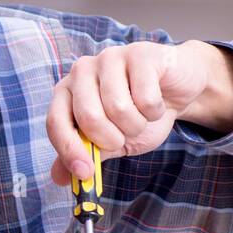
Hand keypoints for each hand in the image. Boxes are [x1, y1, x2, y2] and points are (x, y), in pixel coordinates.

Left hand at [47, 38, 232, 184]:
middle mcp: (82, 70)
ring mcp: (110, 57)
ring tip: (142, 115)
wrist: (177, 91)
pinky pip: (146, 98)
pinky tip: (157, 102)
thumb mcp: (110, 140)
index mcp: (67, 91)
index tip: (86, 172)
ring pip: (119, 109)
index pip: (56, 121)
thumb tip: (60, 179)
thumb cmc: (139, 113)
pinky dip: (155, 111)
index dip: (68, 150)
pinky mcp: (139, 54)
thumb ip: (85, 153)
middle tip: (124, 135)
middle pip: (88, 117)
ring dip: (137, 125)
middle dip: (112, 138)